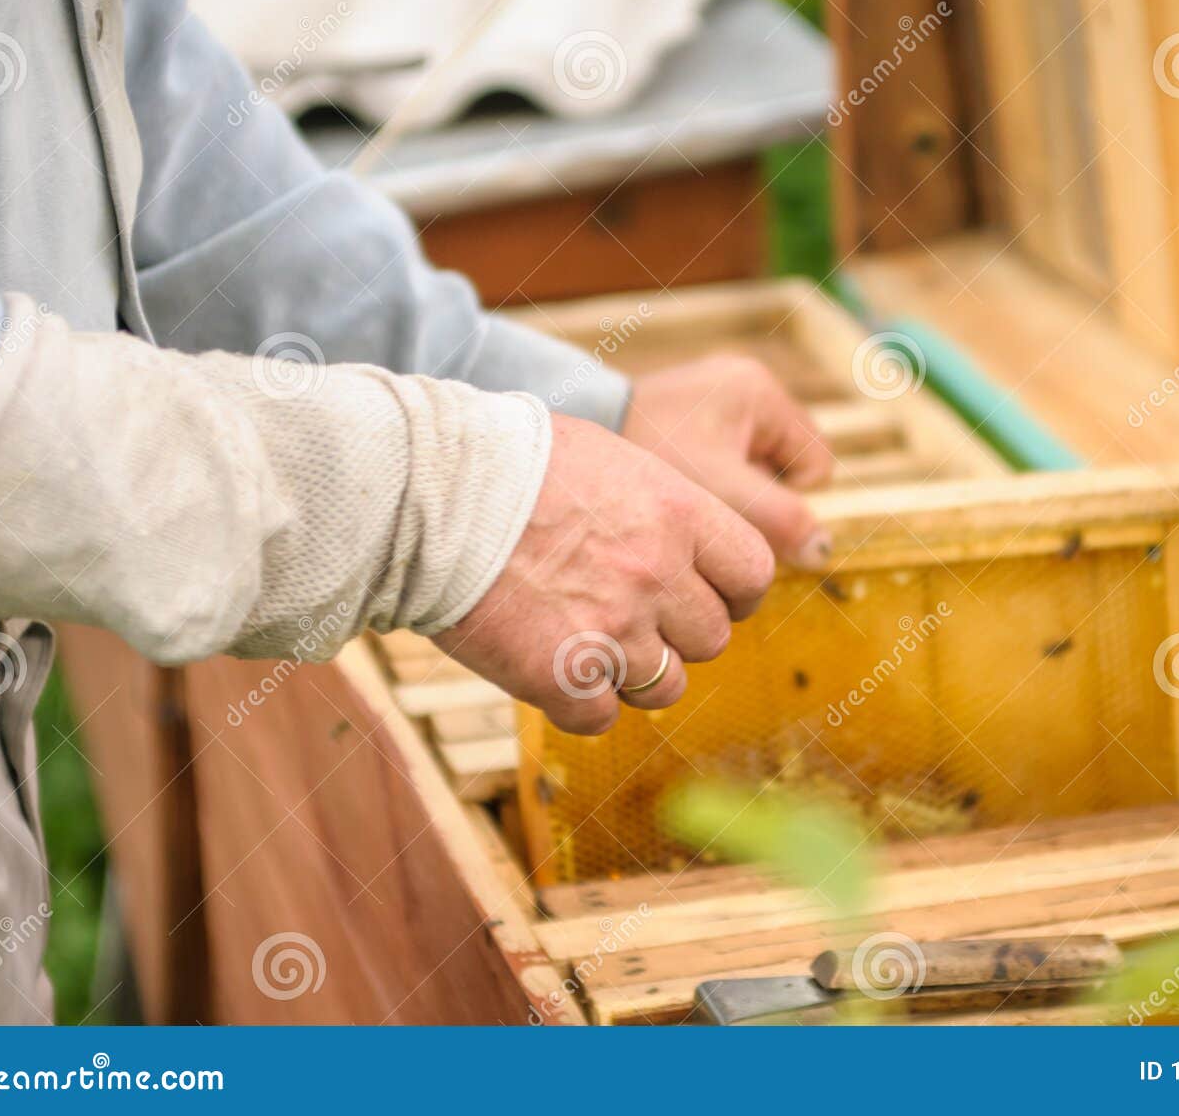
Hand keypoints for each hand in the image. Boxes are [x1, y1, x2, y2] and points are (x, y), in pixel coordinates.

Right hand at [433, 413, 773, 734]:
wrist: (425, 490)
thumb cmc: (507, 460)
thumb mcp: (606, 460)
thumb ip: (656, 509)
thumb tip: (681, 544)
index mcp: (678, 514)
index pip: (753, 573)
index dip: (733, 592)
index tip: (706, 595)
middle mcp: (658, 575)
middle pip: (711, 638)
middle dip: (676, 634)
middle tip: (628, 614)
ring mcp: (613, 630)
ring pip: (664, 686)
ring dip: (632, 673)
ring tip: (585, 640)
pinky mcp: (562, 677)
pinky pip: (599, 716)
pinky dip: (577, 702)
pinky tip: (548, 668)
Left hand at [622, 355, 834, 568]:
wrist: (584, 428)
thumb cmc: (651, 455)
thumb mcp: (721, 492)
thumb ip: (776, 520)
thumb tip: (822, 552)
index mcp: (762, 390)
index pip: (815, 465)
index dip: (785, 497)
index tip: (738, 501)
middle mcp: (748, 383)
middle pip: (789, 465)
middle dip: (761, 492)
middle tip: (716, 497)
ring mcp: (722, 394)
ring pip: (759, 465)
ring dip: (737, 489)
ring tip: (696, 487)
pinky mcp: (697, 410)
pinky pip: (730, 457)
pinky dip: (715, 477)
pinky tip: (683, 479)